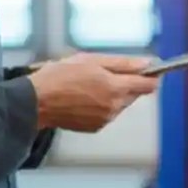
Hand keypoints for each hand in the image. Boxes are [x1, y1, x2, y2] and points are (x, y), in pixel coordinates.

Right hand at [27, 53, 160, 132]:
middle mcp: (114, 107)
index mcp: (115, 88)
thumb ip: (123, 63)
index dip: (151, 75)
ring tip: (87, 84)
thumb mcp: (92, 60)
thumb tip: (148, 64)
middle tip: (102, 72)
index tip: (148, 70)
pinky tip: (83, 97)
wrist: (36, 102)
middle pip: (133, 93)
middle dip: (125, 82)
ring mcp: (105, 119)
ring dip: (111, 94)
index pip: (148, 85)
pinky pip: (107, 113)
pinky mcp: (95, 127)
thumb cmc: (60, 76)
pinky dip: (100, 105)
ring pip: (120, 103)